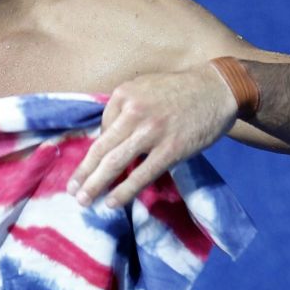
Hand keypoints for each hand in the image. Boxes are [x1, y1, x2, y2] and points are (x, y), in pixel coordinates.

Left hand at [68, 62, 237, 207]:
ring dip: (96, 185)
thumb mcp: (144, 88)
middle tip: (72, 191)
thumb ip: (125, 109)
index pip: (103, 127)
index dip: (99, 148)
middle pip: (101, 148)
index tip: (92, 165)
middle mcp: (133, 112)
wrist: (217, 89)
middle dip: (83, 172)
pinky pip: (142, 174)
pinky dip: (125, 190)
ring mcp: (151, 132)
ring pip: (115, 163)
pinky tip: (112, 202)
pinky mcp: (170, 149)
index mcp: (123, 95)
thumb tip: (108, 138)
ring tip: (84, 200)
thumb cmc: (179, 90)